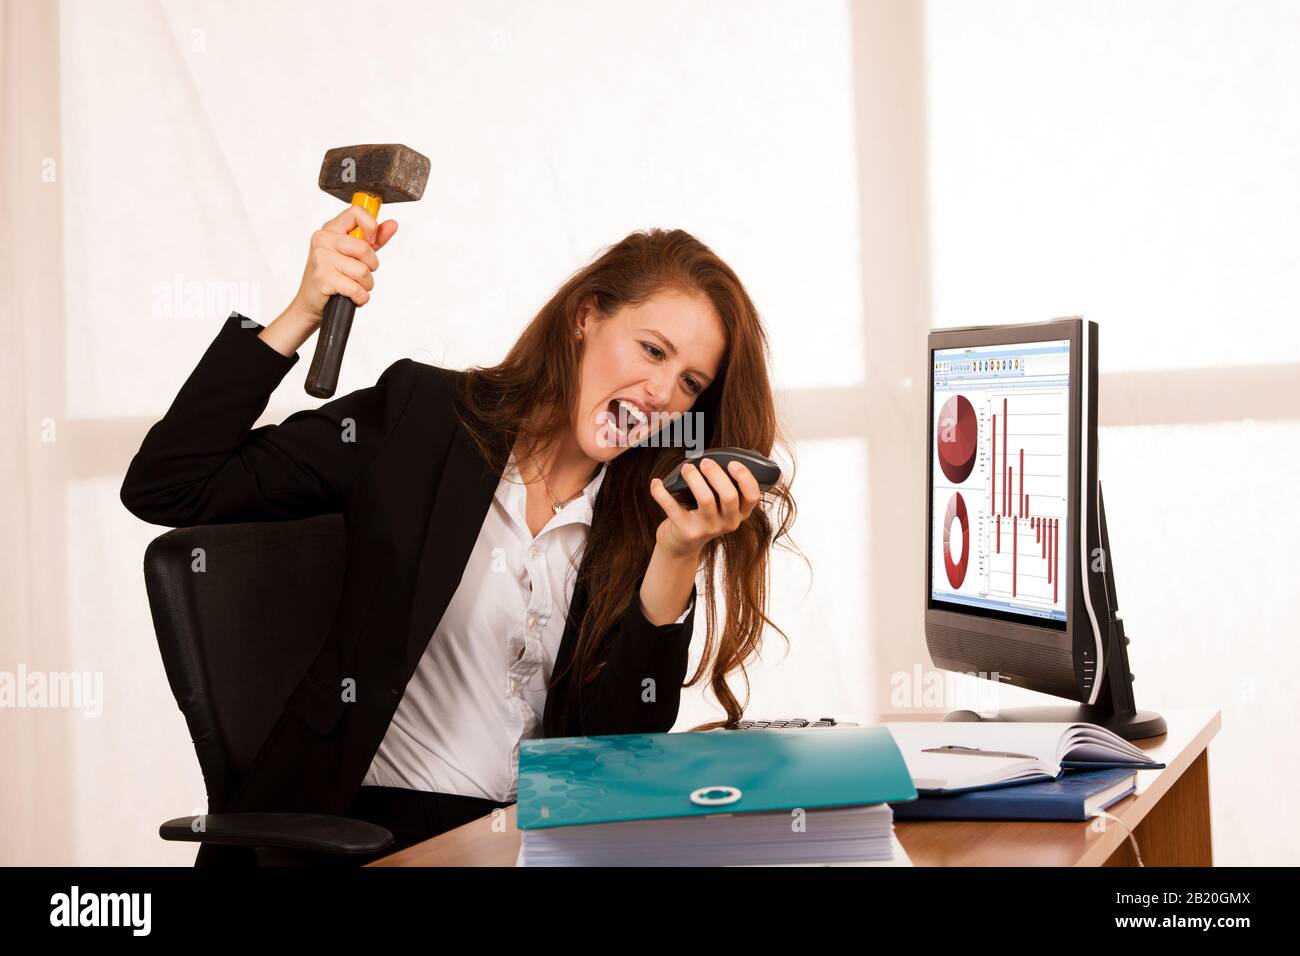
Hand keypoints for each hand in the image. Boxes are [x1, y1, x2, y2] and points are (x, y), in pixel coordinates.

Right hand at [287, 205, 399, 325]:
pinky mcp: (322, 278)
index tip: (371, 242)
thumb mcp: (355, 254)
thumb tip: (392, 224)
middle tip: (360, 274)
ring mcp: (321, 258)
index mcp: (331, 229)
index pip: (356, 212)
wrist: (311, 301)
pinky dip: (360, 297)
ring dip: (366, 285)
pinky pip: (356, 289)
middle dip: (371, 267)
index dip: (371, 226)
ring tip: (354, 286)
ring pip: (362, 271)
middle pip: (364, 249)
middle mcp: (323, 239)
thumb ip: (375, 239)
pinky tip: (352, 297)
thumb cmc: (334, 275)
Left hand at [649, 457, 762, 558]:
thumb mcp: (719, 507)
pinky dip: (661, 492)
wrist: (681, 545)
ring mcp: (707, 529)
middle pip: (729, 496)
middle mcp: (727, 523)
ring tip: (686, 468)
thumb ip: (724, 487)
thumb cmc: (701, 516)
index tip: (732, 463)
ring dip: (693, 478)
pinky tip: (657, 482)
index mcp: (739, 514)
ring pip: (705, 499)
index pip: (752, 497)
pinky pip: (672, 507)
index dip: (745, 478)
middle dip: (716, 474)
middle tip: (704, 462)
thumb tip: (717, 458)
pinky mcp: (686, 531)